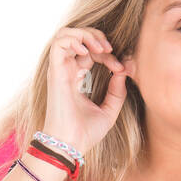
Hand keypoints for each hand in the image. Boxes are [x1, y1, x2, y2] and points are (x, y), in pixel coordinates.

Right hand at [41, 26, 128, 156]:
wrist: (70, 145)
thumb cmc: (85, 133)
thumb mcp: (109, 109)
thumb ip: (117, 90)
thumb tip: (125, 69)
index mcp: (76, 78)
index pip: (91, 53)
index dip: (109, 55)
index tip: (121, 68)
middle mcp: (66, 71)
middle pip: (79, 39)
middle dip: (98, 38)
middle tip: (111, 51)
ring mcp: (60, 70)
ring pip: (67, 34)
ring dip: (86, 34)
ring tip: (101, 47)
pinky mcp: (55, 71)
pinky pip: (59, 42)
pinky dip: (75, 39)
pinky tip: (88, 51)